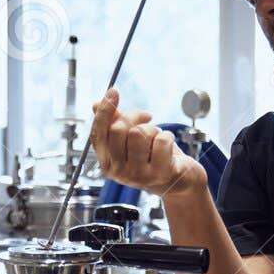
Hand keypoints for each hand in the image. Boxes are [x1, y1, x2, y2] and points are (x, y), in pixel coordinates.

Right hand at [90, 89, 207, 198]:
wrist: (178, 181)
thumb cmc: (153, 158)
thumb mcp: (130, 140)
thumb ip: (114, 123)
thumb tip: (95, 105)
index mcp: (107, 163)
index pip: (98, 134)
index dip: (105, 111)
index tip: (113, 91)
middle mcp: (119, 172)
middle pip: (118, 129)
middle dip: (135, 116)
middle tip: (146, 118)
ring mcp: (138, 175)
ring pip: (140, 133)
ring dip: (152, 129)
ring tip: (156, 139)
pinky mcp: (159, 174)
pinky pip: (161, 140)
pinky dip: (168, 136)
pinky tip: (168, 147)